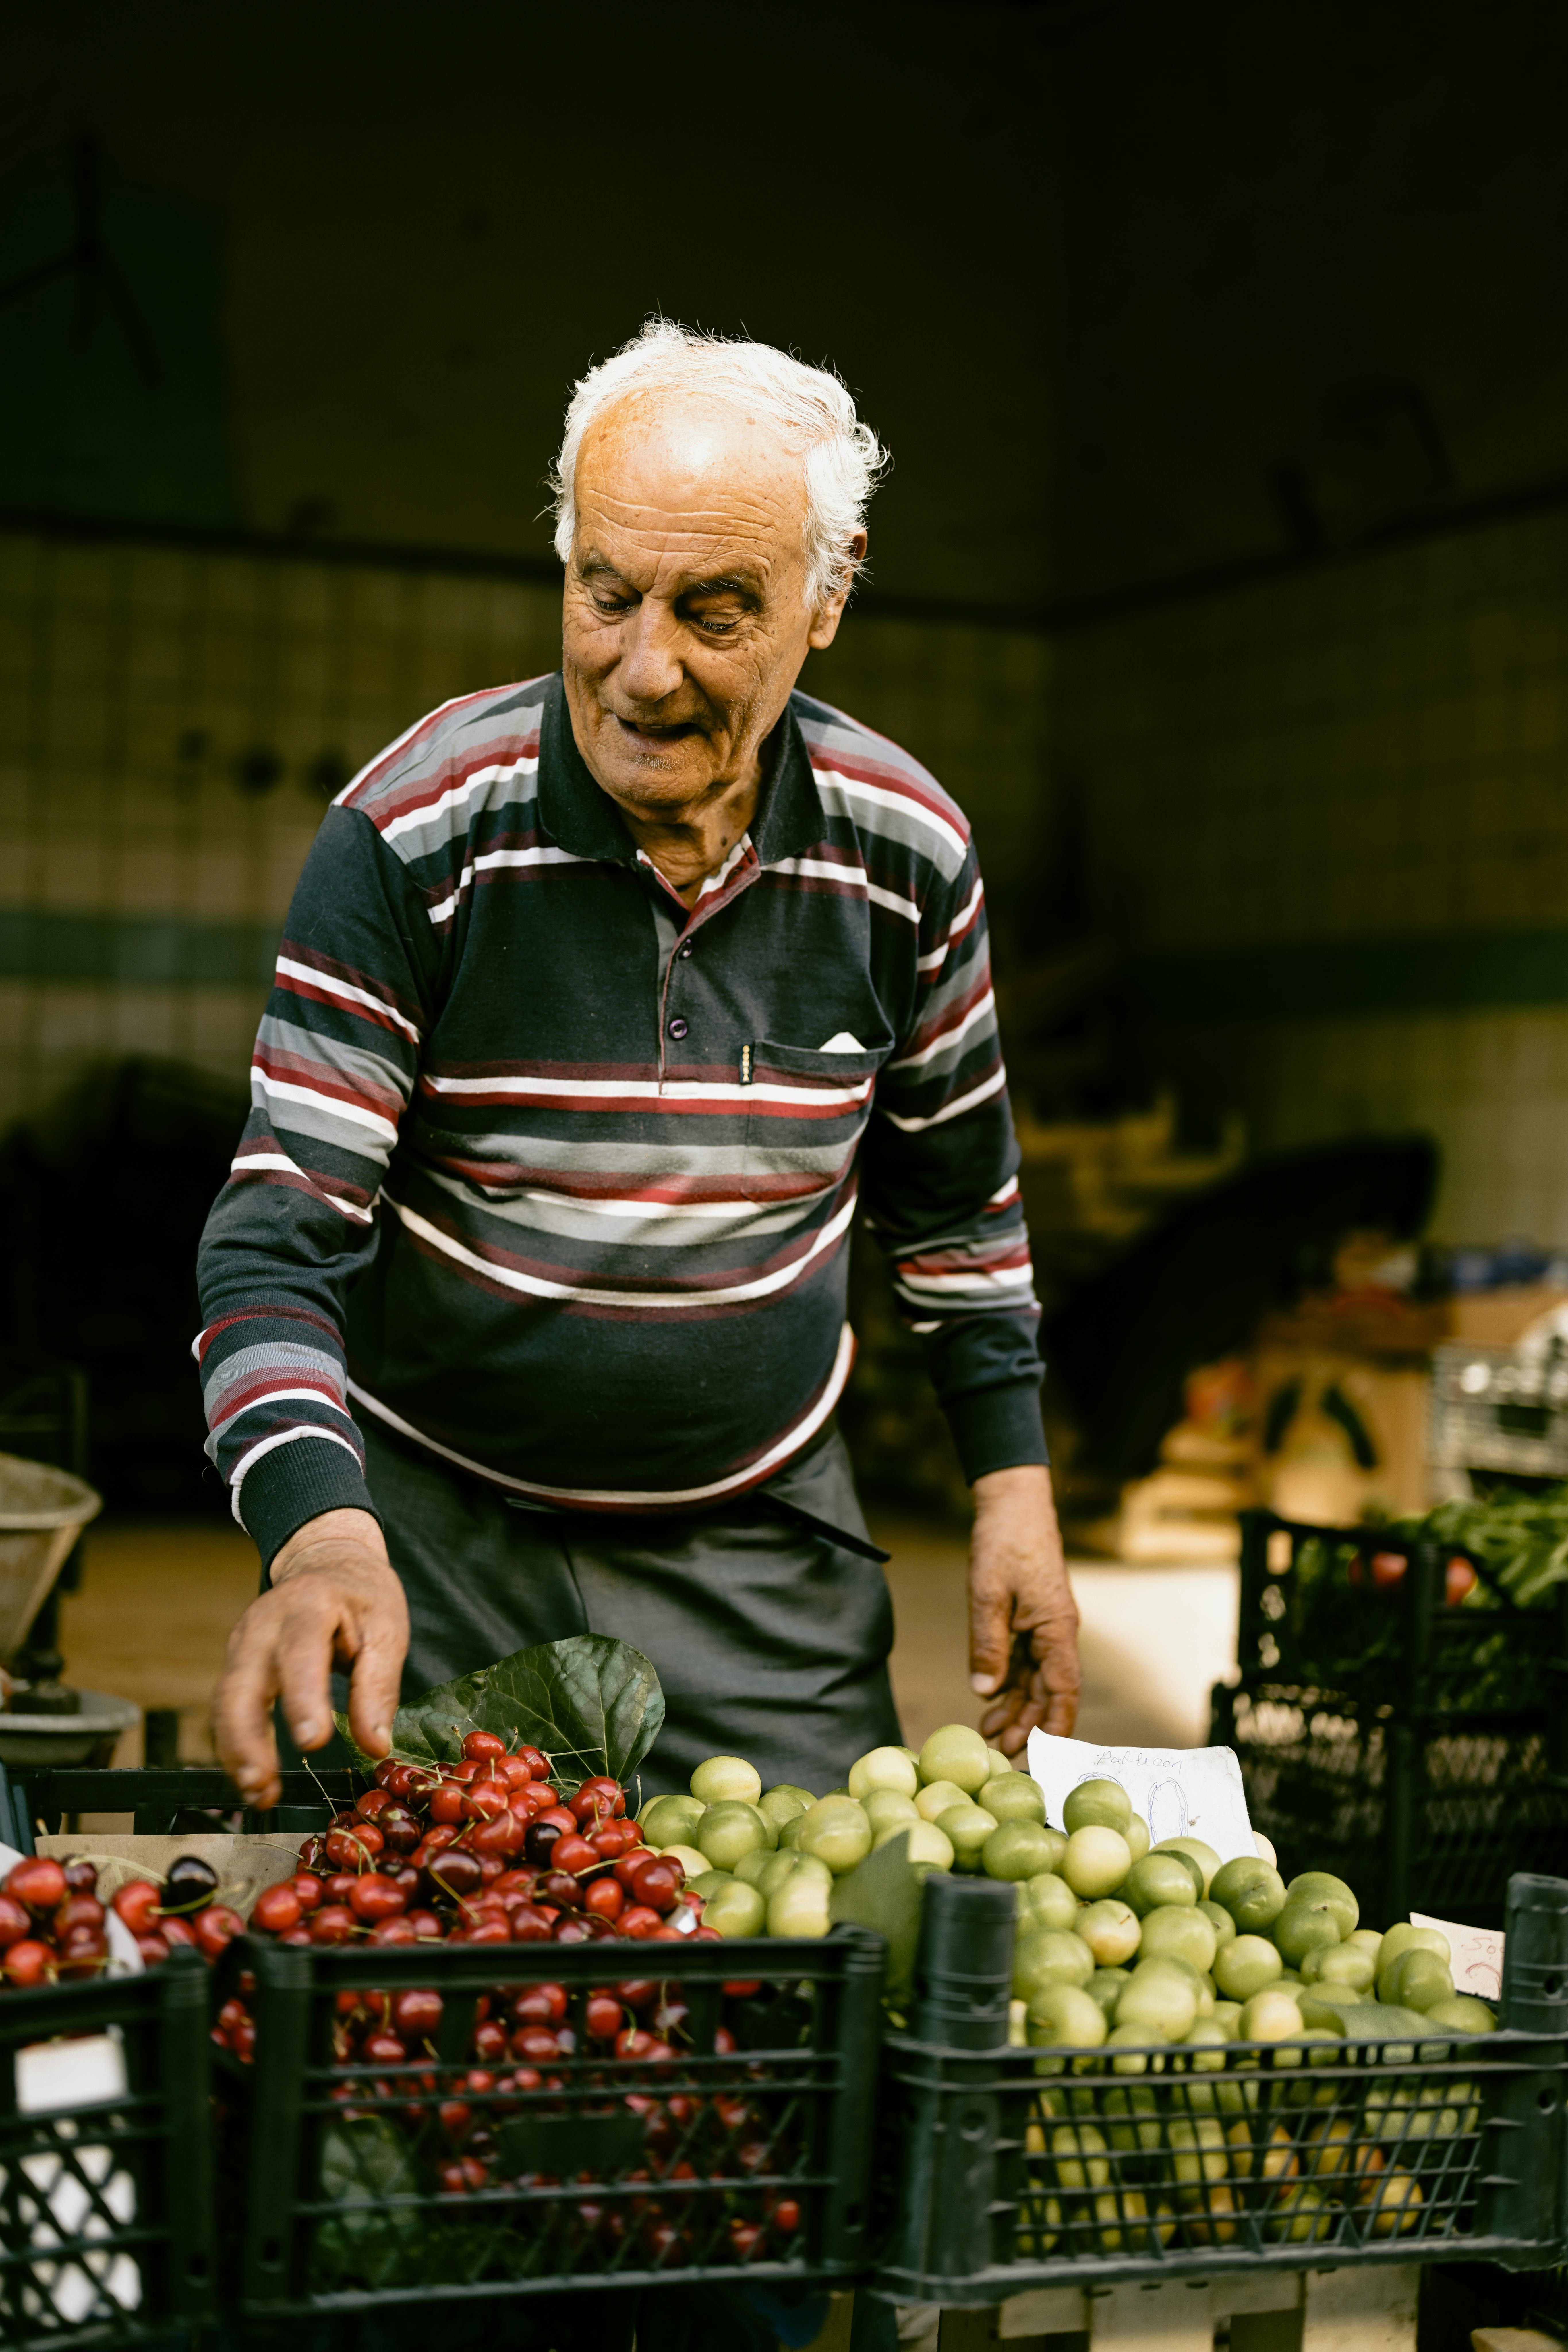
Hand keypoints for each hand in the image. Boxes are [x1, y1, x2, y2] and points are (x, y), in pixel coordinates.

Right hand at [212, 1508, 407, 1809]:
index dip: (302, 1698)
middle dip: (247, 1739)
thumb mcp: (387, 1630)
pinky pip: (228, 1709)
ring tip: (259, 1795)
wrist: (328, 1564)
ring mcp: (243, 1645)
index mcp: (308, 1606)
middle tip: (262, 1784)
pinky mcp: (237, 1664)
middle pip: (242, 1684)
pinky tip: (253, 1779)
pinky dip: (236, 1746)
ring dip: (236, 1752)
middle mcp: (263, 1625)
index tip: (312, 1742)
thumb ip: (378, 1687)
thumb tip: (375, 1746)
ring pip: (226, 1702)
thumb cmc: (363, 1597)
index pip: (299, 1653)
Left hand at [968, 1463, 1080, 1753]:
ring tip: (990, 1734)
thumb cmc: (1004, 1542)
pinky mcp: (1030, 1619)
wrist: (1013, 1503)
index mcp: (1056, 1629)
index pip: (1064, 1690)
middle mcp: (1056, 1633)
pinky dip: (1008, 1683)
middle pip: (1048, 1691)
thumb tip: (985, 1692)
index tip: (1042, 1756)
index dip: (1055, 1726)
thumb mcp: (988, 1595)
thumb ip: (988, 1645)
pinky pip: (1023, 1660)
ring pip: (1034, 1679)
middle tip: (1002, 1755)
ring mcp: (1044, 1627)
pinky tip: (990, 1701)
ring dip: (1016, 1707)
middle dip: (1029, 1725)